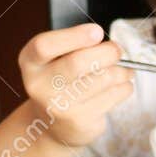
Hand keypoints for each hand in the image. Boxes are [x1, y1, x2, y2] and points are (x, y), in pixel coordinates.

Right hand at [18, 23, 134, 149]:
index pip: (44, 46)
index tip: (97, 31)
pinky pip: (114, 96)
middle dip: (107, 52)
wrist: (52, 124)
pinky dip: (124, 87)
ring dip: (121, 71)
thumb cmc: (60, 82)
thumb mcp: (55, 59)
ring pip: (103, 79)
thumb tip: (108, 44)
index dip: (73, 36)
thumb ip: (75, 46)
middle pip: (77, 63)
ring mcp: (59, 107)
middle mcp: (39, 86)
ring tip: (122, 70)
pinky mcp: (80, 122)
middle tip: (117, 50)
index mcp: (31, 62)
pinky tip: (118, 87)